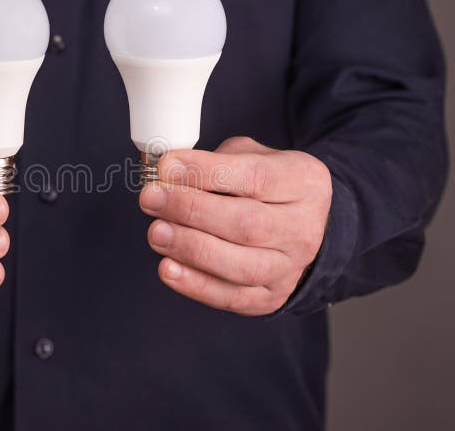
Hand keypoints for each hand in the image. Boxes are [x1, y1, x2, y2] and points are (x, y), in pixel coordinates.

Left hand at [139, 136, 331, 315]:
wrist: (301, 228)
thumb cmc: (268, 187)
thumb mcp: (255, 157)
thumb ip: (218, 161)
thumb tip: (170, 171)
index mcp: (303, 183)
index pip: (254, 177)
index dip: (205, 172)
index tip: (166, 167)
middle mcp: (302, 229)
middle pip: (246, 224)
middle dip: (191, 210)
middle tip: (152, 198)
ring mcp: (289, 268)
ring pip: (240, 266)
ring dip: (190, 248)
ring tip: (156, 232)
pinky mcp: (269, 297)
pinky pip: (231, 297)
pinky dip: (195, 285)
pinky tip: (168, 268)